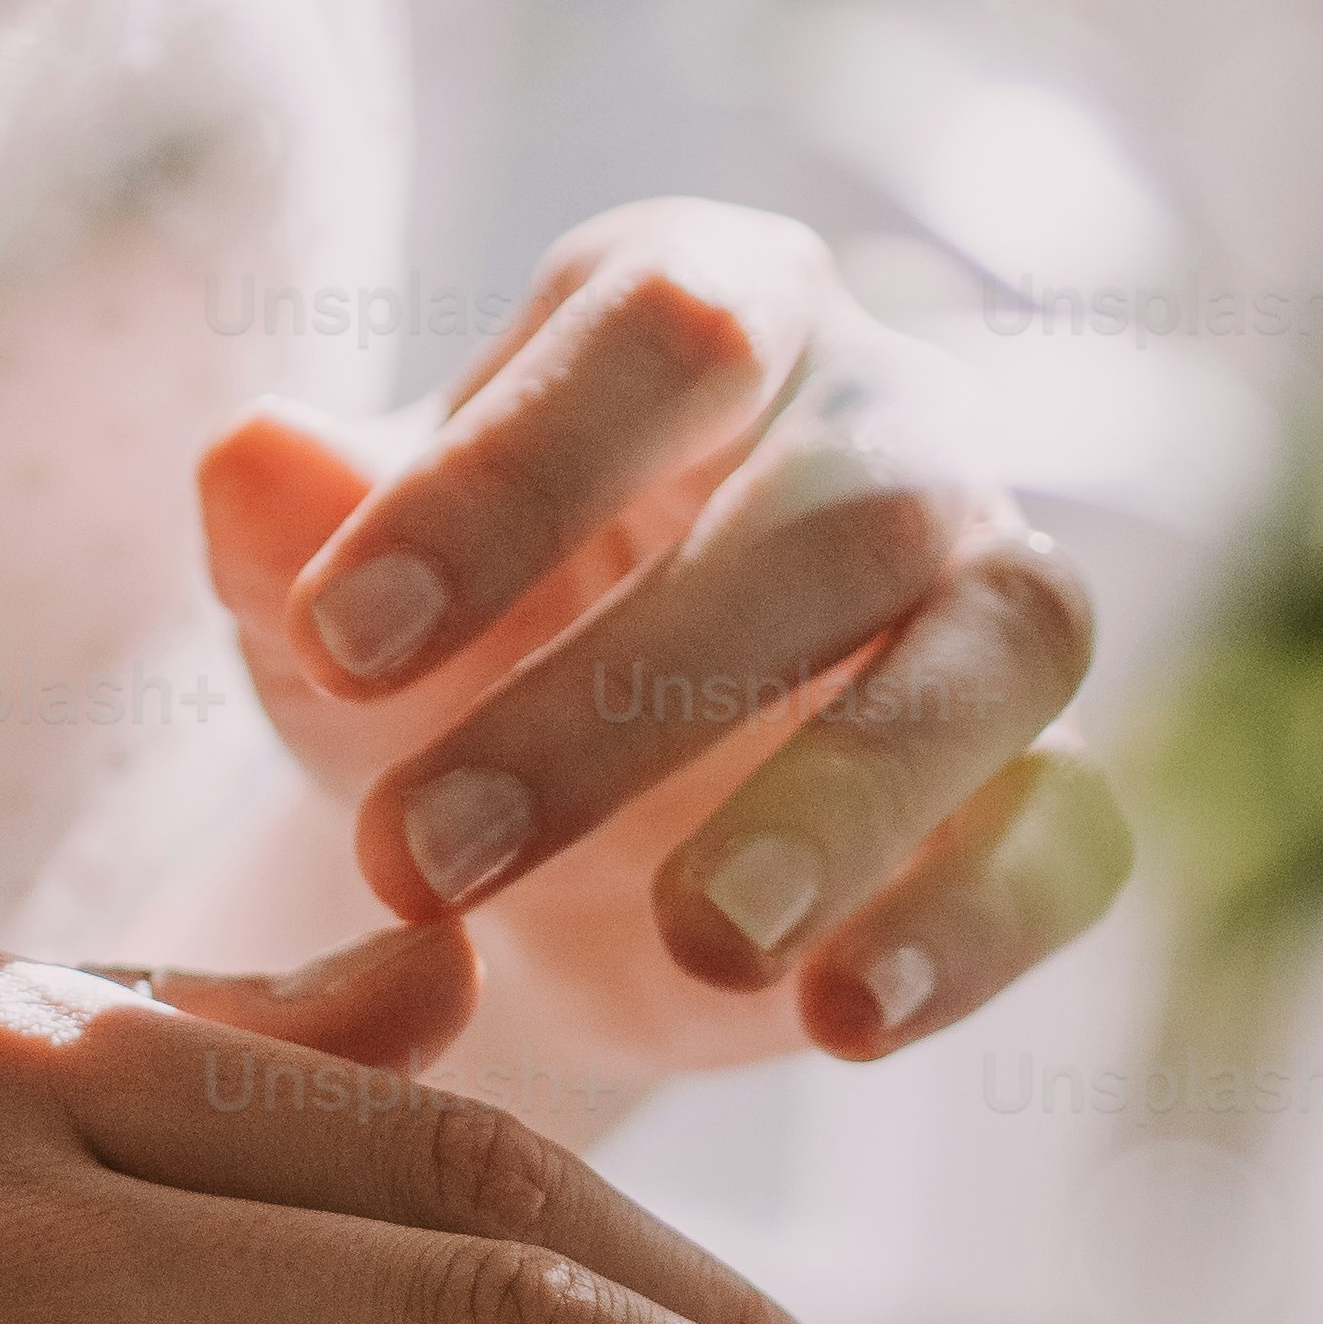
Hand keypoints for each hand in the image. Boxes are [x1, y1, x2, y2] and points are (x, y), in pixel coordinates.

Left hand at [204, 203, 1131, 1085]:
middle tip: (424, 860)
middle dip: (623, 695)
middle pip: (831, 511)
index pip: (664, 329)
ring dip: (847, 802)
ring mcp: (997, 599)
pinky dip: (977, 925)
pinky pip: (1073, 833)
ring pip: (998, 652)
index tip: (335, 641)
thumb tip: (249, 456)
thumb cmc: (444, 662)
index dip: (508, 473)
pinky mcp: (1048, 787)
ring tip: (700, 945)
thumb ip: (286, 537)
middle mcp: (891, 426)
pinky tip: (845, 1015)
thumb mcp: (328, 614)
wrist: (547, 856)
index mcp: (718, 309)